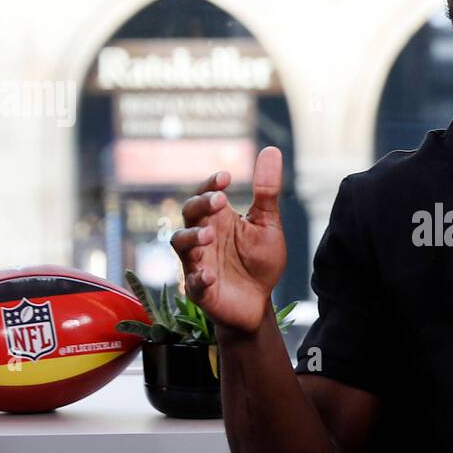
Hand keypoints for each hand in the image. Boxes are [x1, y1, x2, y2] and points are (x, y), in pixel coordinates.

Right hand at [170, 147, 286, 337]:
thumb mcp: (267, 224)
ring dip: (192, 238)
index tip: (226, 176)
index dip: (210, 184)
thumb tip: (271, 149)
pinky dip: (198, 277)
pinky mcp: (200, 290)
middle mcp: (203, 237)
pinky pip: (192, 282)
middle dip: (201, 206)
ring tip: (209, 236)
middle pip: (188, 214)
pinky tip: (211, 274)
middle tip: (219, 201)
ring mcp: (198, 263)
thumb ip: (266, 191)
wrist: (258, 303)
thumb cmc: (259, 261)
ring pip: (181, 245)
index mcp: (218, 220)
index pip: (205, 195)